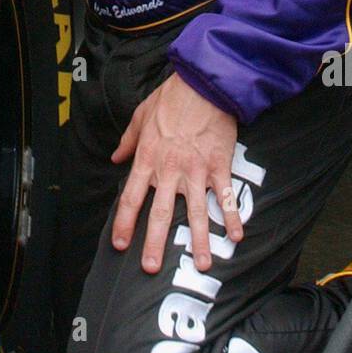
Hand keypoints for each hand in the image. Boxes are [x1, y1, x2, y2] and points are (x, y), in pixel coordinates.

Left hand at [111, 70, 243, 273]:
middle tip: (151, 269)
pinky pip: (226, 196)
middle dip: (155, 244)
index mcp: (147, 159)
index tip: (121, 244)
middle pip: (161, 214)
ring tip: (202, 264)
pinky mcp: (219, 166)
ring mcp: (196, 170)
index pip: (131, 198)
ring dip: (200, 240)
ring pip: (197, 212)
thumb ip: (128, 141)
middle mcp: (170, 170)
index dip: (125, 223)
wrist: (203, 83)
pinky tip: (236, 238)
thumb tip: (116, 158)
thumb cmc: (171, 98)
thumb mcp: (141, 115)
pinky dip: (232, 217)